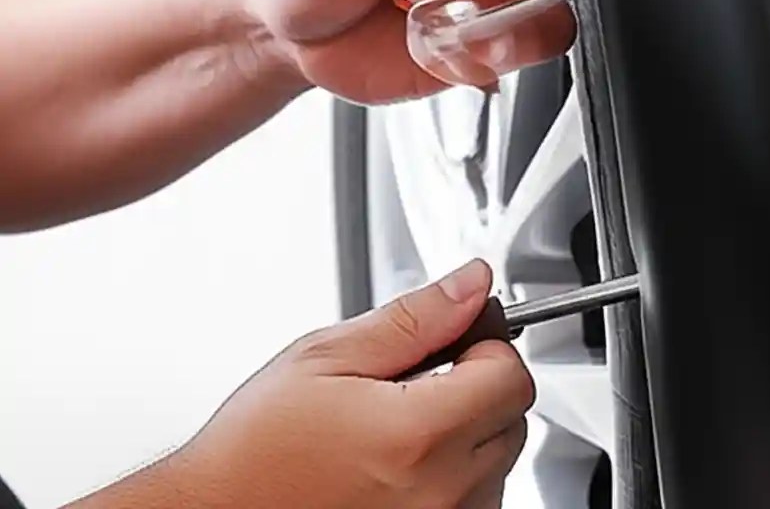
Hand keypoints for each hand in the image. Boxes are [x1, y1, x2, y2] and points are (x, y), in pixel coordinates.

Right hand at [171, 260, 532, 508]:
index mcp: (417, 435)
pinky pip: (478, 498)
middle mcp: (441, 491)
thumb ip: (415, 318)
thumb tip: (471, 284)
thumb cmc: (255, 449)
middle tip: (417, 378)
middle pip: (513, 417)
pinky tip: (403, 462)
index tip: (453, 339)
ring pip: (500, 459)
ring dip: (469, 432)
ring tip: (399, 425)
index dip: (483, 345)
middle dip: (478, 385)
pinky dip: (455, 474)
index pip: (510, 375)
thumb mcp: (326, 357)